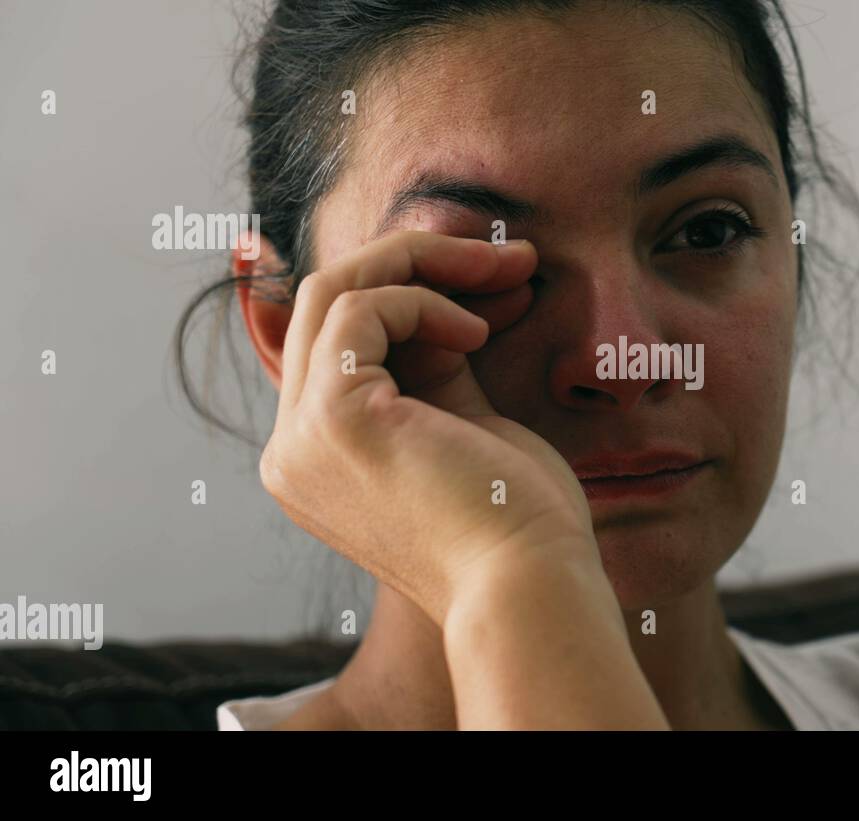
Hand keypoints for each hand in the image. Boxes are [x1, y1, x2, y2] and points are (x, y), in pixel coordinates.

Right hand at [258, 230, 598, 624]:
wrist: (530, 585)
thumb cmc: (515, 519)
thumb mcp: (462, 424)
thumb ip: (432, 367)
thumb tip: (438, 296)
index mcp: (318, 460)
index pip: (339, 341)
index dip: (412, 293)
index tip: (494, 285)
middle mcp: (291, 452)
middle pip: (327, 306)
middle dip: (420, 263)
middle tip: (509, 258)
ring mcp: (301, 438)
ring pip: (335, 292)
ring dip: (428, 265)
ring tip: (507, 277)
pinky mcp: (332, 419)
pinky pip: (361, 310)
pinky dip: (424, 301)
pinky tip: (477, 333)